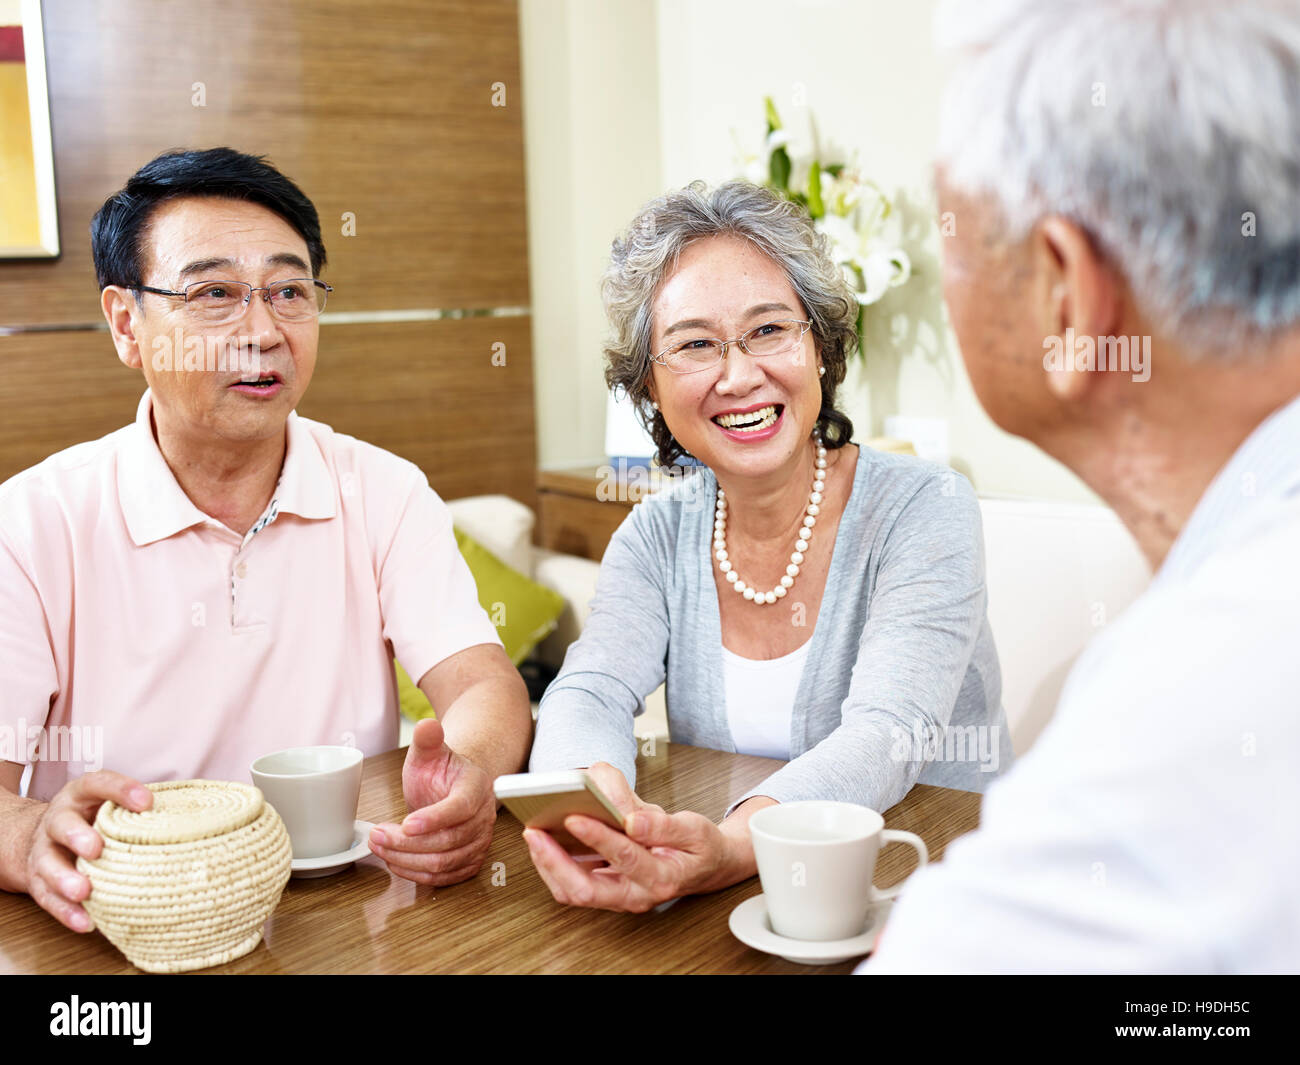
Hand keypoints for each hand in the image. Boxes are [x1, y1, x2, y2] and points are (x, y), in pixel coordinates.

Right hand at [26, 771, 152, 931]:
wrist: (40, 835)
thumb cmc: (91, 818)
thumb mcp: (109, 803)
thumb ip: (137, 810)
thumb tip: (191, 823)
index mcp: (81, 794)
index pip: (98, 784)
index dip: (121, 790)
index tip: (147, 801)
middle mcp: (58, 819)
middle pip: (62, 824)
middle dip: (78, 836)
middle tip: (96, 849)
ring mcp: (44, 850)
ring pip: (48, 863)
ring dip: (66, 879)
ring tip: (84, 891)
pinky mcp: (38, 880)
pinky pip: (47, 897)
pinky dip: (66, 911)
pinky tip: (86, 922)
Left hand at [368, 718, 494, 885]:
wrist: (455, 789)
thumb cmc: (442, 772)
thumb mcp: (430, 752)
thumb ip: (427, 738)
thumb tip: (426, 725)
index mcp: (476, 788)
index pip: (460, 808)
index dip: (434, 819)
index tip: (406, 823)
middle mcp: (483, 818)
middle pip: (447, 841)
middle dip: (406, 843)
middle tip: (377, 834)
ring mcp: (479, 843)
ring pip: (443, 863)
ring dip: (406, 859)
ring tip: (379, 846)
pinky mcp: (469, 862)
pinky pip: (444, 878)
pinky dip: (415, 874)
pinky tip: (394, 861)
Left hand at [522, 762, 738, 912]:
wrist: (706, 866)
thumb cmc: (699, 846)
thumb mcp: (693, 827)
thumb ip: (661, 822)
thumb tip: (630, 819)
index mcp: (662, 877)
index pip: (626, 857)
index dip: (598, 836)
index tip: (575, 815)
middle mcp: (637, 895)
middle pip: (586, 890)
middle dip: (555, 861)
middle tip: (535, 832)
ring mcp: (619, 896)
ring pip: (573, 891)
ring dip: (548, 864)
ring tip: (535, 832)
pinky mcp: (607, 891)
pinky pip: (572, 885)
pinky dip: (554, 864)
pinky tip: (546, 840)